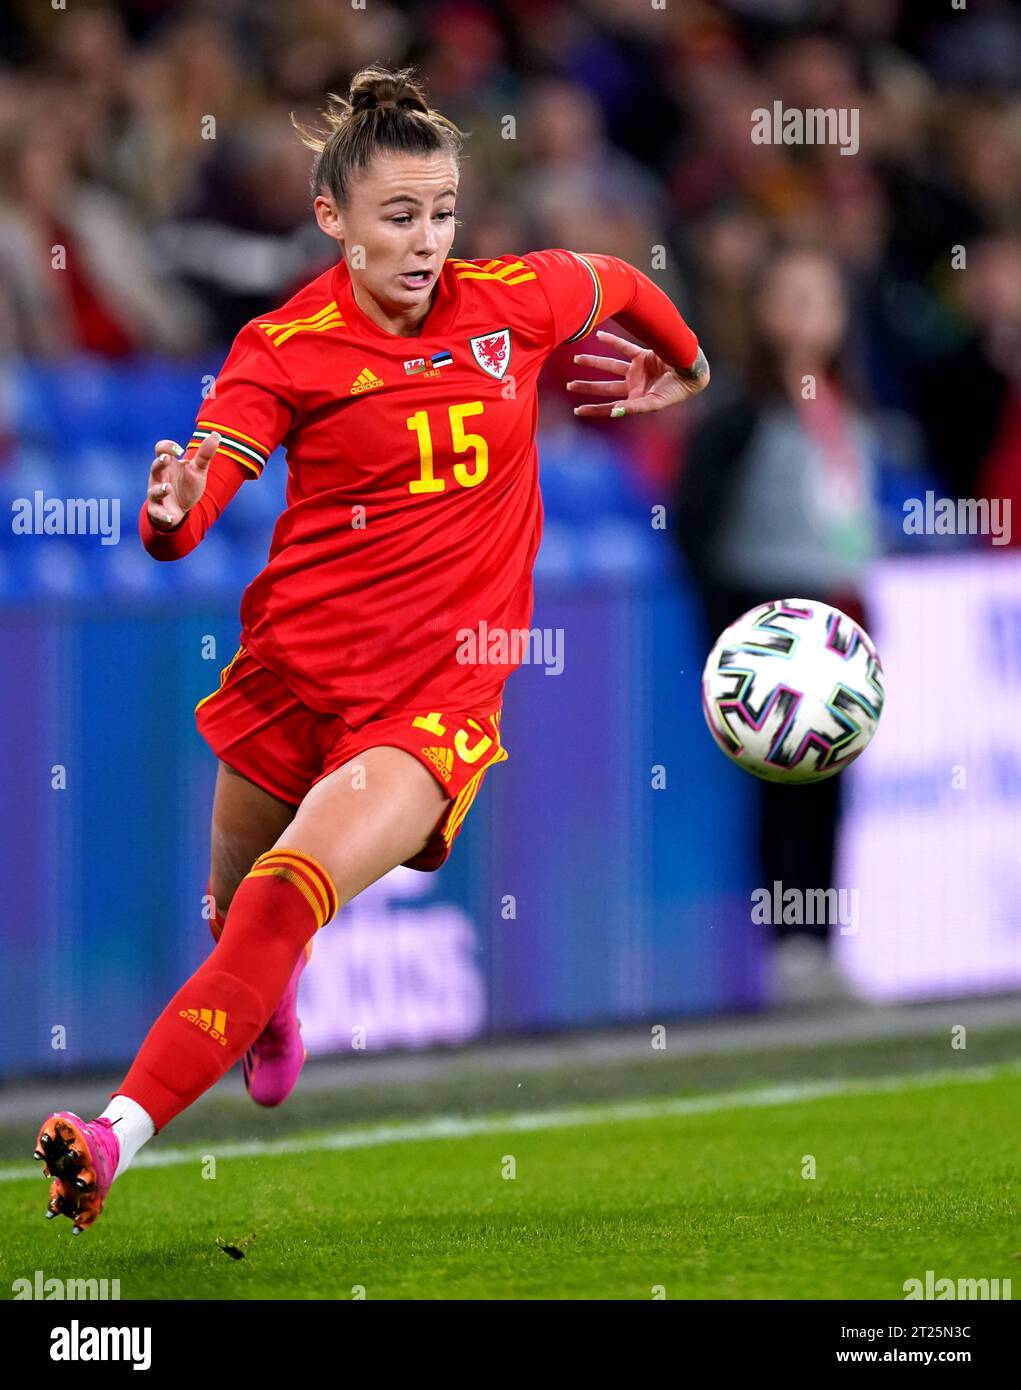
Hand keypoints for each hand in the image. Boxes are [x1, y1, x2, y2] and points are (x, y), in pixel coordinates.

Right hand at [146, 433, 219, 529]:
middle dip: (159, 463)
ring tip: (169, 488)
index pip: (161, 450)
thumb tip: (215, 434)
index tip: (179, 449)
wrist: (181, 510)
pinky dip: (163, 516)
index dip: (167, 447)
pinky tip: (171, 517)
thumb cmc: (187, 486)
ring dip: (160, 489)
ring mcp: (156, 494)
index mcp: (167, 465)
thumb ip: (205, 454)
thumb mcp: (198, 470)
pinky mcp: (158, 510)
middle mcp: (159, 478)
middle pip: (155, 467)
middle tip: (167, 459)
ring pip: (154, 490)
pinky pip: (157, 513)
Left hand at [567, 330, 708, 417]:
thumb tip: (614, 413)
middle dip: (587, 386)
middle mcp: (633, 386)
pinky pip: (624, 347)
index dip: (594, 409)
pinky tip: (598, 336)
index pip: (609, 406)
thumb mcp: (654, 402)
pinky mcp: (643, 356)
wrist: (692, 372)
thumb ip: (634, 408)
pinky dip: (612, 342)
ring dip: (593, 362)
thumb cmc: (676, 391)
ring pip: (609, 366)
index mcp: (635, 400)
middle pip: (604, 387)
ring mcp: (637, 370)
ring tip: (576, 359)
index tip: (577, 410)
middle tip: (569, 385)